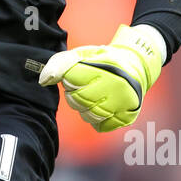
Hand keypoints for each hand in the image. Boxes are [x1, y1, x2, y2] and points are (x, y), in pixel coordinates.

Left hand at [37, 24, 164, 131]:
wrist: (136, 66)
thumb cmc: (103, 60)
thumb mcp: (82, 54)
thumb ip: (60, 63)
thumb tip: (44, 81)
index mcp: (104, 66)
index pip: (70, 80)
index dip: (69, 79)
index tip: (78, 76)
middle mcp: (117, 85)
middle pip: (78, 100)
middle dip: (75, 95)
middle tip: (84, 87)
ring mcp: (124, 102)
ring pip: (88, 116)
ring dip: (84, 109)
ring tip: (93, 96)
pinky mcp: (128, 116)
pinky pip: (100, 126)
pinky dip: (97, 119)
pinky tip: (102, 106)